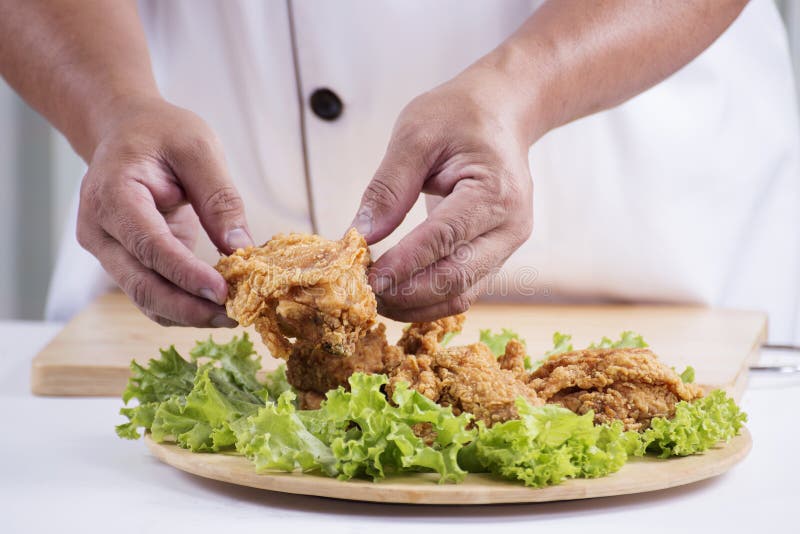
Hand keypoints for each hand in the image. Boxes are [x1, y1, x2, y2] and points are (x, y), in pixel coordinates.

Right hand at [76, 97, 253, 326]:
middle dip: (188, 307)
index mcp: (113, 194)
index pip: (148, 245)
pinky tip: (213, 307)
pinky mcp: (124, 261)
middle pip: (141, 284)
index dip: (185, 273)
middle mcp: (100, 229)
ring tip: (230, 317)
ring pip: (144, 297)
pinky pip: (150, 293)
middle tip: (235, 317)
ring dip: (187, 314)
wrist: (125, 131)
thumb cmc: (161, 133)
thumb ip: (219, 198)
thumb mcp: (198, 149)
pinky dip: (181, 305)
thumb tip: (241, 249)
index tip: (222, 292)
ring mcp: (107, 250)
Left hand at [351, 68, 533, 321]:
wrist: (501, 114)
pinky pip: (462, 289)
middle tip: (363, 294)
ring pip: (461, 294)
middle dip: (406, 293)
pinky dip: (428, 299)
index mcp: (495, 192)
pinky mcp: (495, 256)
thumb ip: (389, 186)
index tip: (366, 279)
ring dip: (415, 305)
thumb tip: (363, 234)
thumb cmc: (460, 116)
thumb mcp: (416, 134)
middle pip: (456, 278)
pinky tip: (396, 293)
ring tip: (375, 298)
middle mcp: (510, 226)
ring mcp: (507, 246)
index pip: (444, 239)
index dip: (404, 264)